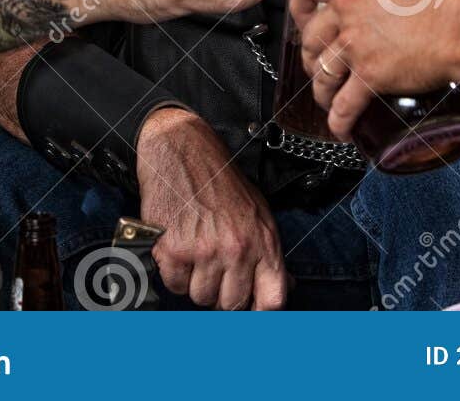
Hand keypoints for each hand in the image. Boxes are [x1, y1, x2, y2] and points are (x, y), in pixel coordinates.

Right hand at [137, 109, 285, 307]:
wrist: (183, 149)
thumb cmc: (221, 182)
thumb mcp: (258, 211)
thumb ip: (269, 252)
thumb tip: (285, 286)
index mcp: (263, 241)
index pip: (272, 301)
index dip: (258, 310)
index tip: (248, 304)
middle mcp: (237, 249)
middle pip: (231, 305)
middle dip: (221, 292)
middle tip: (214, 266)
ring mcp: (205, 251)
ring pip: (200, 298)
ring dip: (195, 281)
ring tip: (196, 250)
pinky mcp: (174, 250)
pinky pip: (174, 285)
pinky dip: (174, 272)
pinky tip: (178, 246)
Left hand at [291, 0, 459, 139]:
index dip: (299, 6)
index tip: (303, 18)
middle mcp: (348, 9)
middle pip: (311, 37)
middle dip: (312, 56)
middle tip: (321, 66)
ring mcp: (355, 43)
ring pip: (322, 73)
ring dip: (322, 91)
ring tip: (328, 101)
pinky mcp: (370, 75)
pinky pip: (344, 105)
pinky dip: (340, 122)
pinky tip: (342, 130)